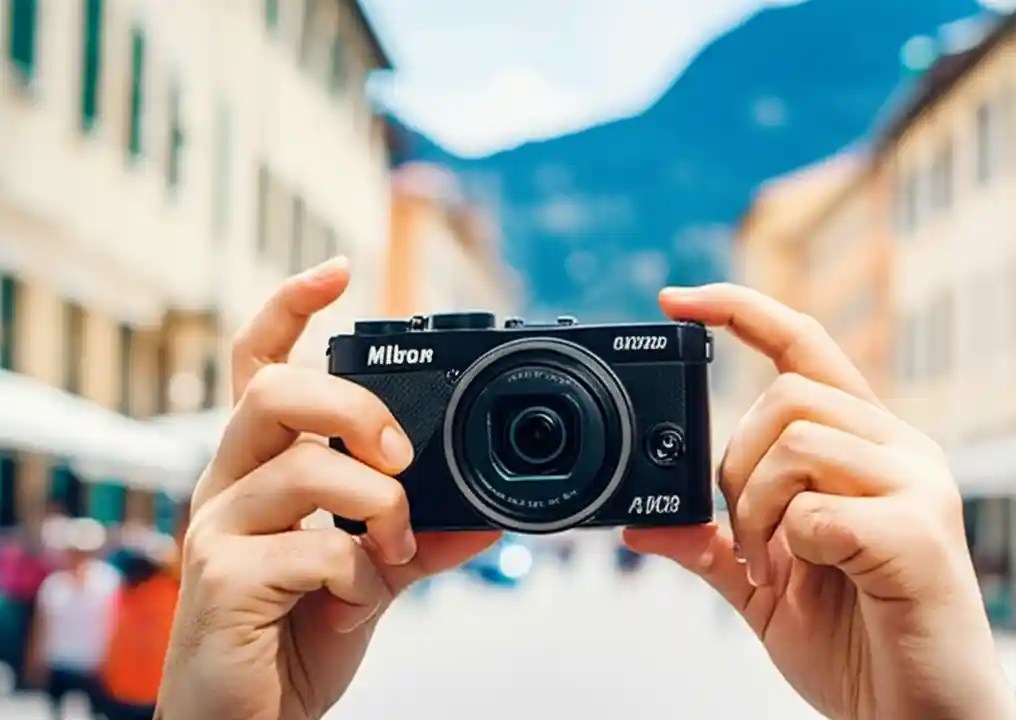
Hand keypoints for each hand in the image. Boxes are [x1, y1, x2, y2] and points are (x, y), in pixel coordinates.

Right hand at [158, 258, 499, 719]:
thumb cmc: (293, 638)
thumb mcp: (369, 576)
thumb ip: (415, 536)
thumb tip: (485, 513)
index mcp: (259, 468)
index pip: (260, 364)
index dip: (290, 308)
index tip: (337, 268)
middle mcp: (228, 483)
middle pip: (277, 391)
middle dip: (357, 409)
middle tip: (402, 459)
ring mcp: (218, 529)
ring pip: (306, 467)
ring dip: (381, 509)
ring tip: (394, 551)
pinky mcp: (222, 580)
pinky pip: (316, 549)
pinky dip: (360, 574)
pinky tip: (355, 602)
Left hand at [626, 284, 1015, 719]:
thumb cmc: (859, 647)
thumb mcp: (766, 589)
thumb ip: (711, 546)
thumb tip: (642, 524)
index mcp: (867, 447)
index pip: (804, 346)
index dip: (739, 310)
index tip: (674, 298)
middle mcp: (901, 449)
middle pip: (786, 397)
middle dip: (736, 469)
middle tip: (746, 539)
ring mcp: (918, 486)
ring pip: (798, 441)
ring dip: (758, 511)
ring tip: (773, 564)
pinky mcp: (920, 533)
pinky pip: (820, 509)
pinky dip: (794, 546)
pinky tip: (816, 577)